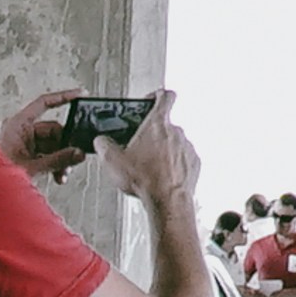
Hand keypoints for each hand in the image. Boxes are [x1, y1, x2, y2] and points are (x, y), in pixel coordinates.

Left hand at [0, 91, 86, 176]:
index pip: (43, 104)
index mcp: (17, 124)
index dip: (62, 98)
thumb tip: (77, 153)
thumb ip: (58, 160)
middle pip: (52, 131)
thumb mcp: (32, 167)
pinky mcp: (24, 156)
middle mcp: (19, 131)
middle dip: (64, 147)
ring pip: (50, 145)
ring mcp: (22, 144)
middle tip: (71, 159)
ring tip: (62, 173)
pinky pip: (45, 155)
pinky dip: (52, 164)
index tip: (79, 95)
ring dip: (59, 160)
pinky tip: (56, 175)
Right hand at [114, 96, 202, 224]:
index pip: (165, 96)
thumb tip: (101, 141)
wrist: (168, 201)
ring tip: (149, 166)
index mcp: (157, 124)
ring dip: (163, 150)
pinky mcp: (194, 163)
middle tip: (140, 146)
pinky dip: (173, 164)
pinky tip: (161, 176)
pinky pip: (183, 158)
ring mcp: (187, 147)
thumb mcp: (113, 161)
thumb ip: (104, 145)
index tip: (151, 99)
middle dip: (152, 133)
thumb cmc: (146, 180)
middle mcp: (176, 132)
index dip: (158, 95)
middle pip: (165, 124)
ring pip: (174, 142)